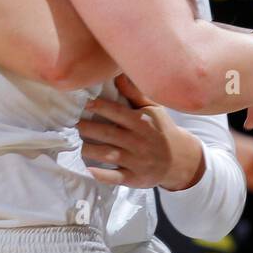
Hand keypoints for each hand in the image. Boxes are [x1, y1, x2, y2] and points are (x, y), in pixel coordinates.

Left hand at [80, 75, 205, 190]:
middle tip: (73, 123)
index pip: (118, 113)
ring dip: (90, 149)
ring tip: (76, 144)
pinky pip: (115, 177)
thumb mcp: (154, 110)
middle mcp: (138, 141)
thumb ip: (135, 93)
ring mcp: (136, 161)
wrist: (179, 160)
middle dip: (88, 128)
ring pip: (109, 155)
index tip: (85, 104)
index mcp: (142, 122)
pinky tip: (87, 170)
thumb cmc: (161, 130)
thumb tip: (118, 74)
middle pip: (109, 134)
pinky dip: (101, 175)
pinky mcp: (134, 178)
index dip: (101, 107)